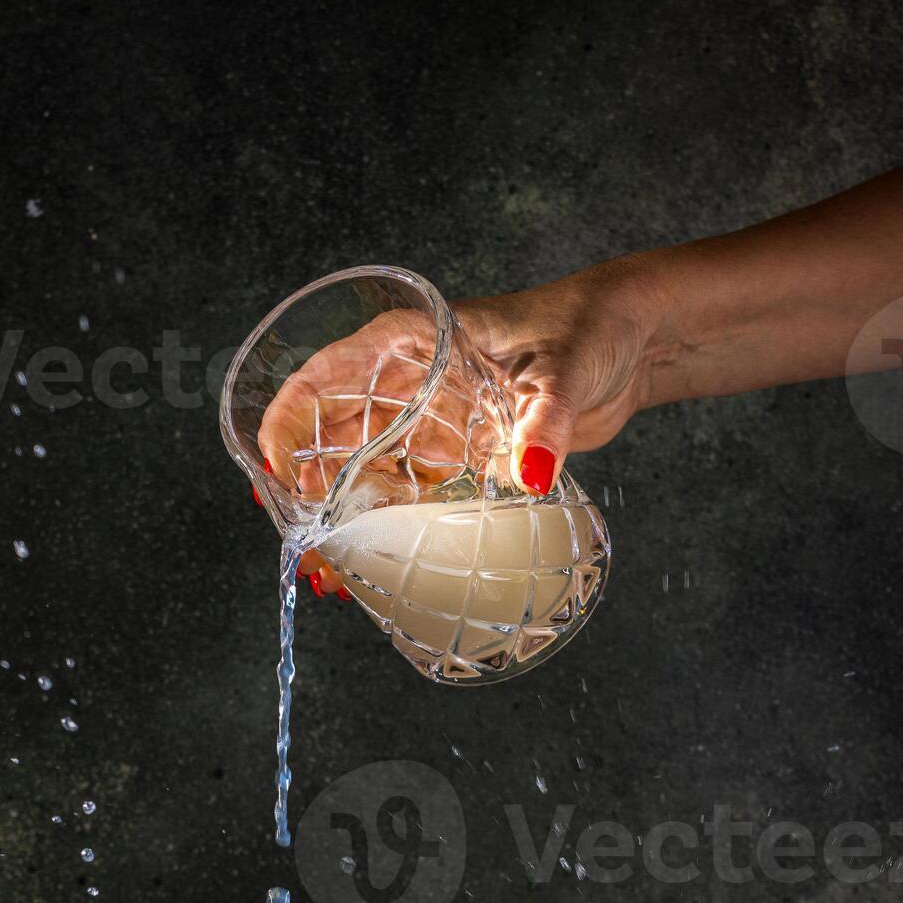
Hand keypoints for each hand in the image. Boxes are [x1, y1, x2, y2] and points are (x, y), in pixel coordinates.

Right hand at [259, 257, 662, 595]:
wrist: (630, 344)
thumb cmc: (590, 327)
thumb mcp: (562, 373)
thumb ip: (544, 423)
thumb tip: (531, 474)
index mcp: (409, 342)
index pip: (323, 380)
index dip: (288, 426)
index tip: (272, 475)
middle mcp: (404, 381)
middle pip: (330, 439)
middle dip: (306, 495)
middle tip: (306, 550)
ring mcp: (426, 420)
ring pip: (360, 474)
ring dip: (340, 523)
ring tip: (331, 575)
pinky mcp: (452, 453)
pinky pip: (403, 495)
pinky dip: (383, 531)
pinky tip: (372, 568)